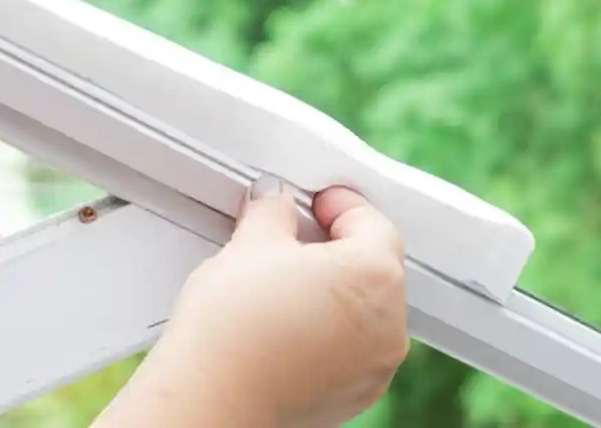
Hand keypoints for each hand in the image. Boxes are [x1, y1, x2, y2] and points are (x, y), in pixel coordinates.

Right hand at [98, 187, 408, 427]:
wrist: (210, 399)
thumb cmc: (233, 330)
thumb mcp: (251, 243)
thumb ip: (274, 211)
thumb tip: (276, 204)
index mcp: (376, 276)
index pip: (372, 223)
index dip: (340, 205)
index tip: (318, 201)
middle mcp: (389, 324)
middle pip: (374, 267)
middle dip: (337, 248)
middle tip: (295, 237)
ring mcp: (374, 366)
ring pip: (366, 311)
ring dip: (335, 292)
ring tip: (285, 285)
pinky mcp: (353, 395)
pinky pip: (351, 348)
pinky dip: (329, 331)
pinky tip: (288, 324)